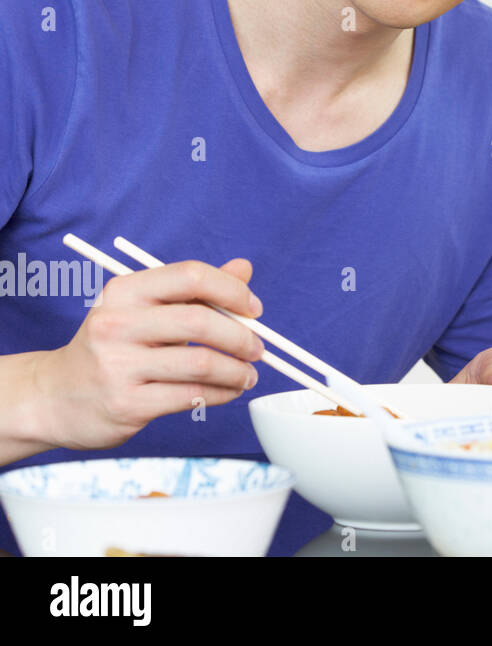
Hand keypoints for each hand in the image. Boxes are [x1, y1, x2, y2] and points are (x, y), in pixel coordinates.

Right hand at [35, 259, 264, 450]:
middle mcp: (116, 324)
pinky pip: (191, 396)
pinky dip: (222, 393)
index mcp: (124, 292)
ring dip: (237, 370)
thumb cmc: (113, 347)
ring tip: (249, 374)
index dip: (231, 290)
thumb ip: (194, 290)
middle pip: (200, 321)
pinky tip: (230, 391)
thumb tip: (244, 268)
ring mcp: (117, 366)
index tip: (253, 308)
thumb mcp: (145, 309)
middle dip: (241, 336)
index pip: (190, 276)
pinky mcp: (125, 404)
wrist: (53, 397)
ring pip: (200, 363)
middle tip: (258, 348)